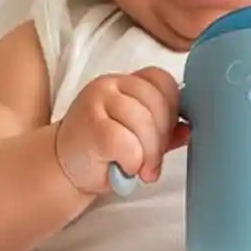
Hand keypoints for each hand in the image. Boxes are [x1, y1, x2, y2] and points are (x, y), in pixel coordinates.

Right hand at [54, 67, 188, 194]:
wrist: (61, 168)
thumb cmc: (102, 152)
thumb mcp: (137, 136)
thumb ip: (164, 130)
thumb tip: (190, 130)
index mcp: (127, 82)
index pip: (163, 81)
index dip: (172, 110)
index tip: (166, 135)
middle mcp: (110, 84)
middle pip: (157, 102)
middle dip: (162, 138)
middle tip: (153, 163)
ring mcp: (97, 101)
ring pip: (143, 122)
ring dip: (149, 154)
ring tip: (141, 169)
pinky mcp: (90, 126)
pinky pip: (126, 142)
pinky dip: (133, 160)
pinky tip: (126, 168)